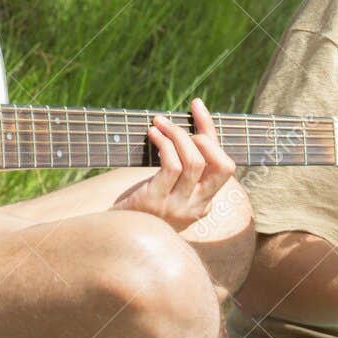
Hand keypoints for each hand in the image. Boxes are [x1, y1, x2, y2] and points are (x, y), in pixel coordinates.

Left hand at [111, 99, 236, 231]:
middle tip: (176, 122)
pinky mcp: (155, 202)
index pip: (224, 165)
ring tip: (159, 123)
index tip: (197, 107)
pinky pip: (171, 166)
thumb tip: (186, 123)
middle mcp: (196, 207)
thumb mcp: (169, 186)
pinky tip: (152, 134)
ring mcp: (177, 207)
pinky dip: (164, 144)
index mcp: (204, 202)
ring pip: (194, 162)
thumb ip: (182, 165)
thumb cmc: (140, 203)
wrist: (112, 231)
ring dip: (177, 135)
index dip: (213, 132)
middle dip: (203, 135)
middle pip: (223, 166)